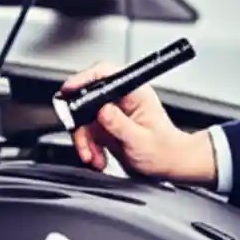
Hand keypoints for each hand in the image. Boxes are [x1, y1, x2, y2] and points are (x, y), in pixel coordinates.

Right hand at [60, 61, 216, 184]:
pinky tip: (99, 158)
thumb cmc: (165, 151)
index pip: (105, 74)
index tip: (69, 89)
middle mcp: (122, 100)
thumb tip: (101, 110)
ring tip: (94, 157)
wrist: (170, 165)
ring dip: (84, 140)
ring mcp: (113, 113)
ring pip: (83, 119)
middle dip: (80, 122)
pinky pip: (87, 133)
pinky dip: (88, 147)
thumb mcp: (140, 139)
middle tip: (82, 140)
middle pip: (87, 98)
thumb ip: (119, 124)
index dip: (84, 78)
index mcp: (135, 93)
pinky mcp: (107, 127)